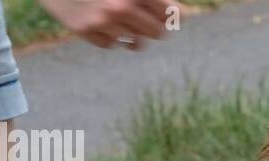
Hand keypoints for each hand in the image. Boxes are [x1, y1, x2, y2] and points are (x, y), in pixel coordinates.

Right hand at [39, 0, 172, 49]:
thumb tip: (183, 15)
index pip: (171, 12)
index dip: (172, 14)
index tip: (168, 15)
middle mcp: (119, 6)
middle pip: (159, 33)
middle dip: (156, 27)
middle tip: (148, 21)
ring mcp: (101, 21)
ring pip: (137, 43)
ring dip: (134, 33)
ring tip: (125, 21)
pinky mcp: (84, 31)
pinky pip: (113, 45)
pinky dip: (112, 37)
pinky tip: (104, 24)